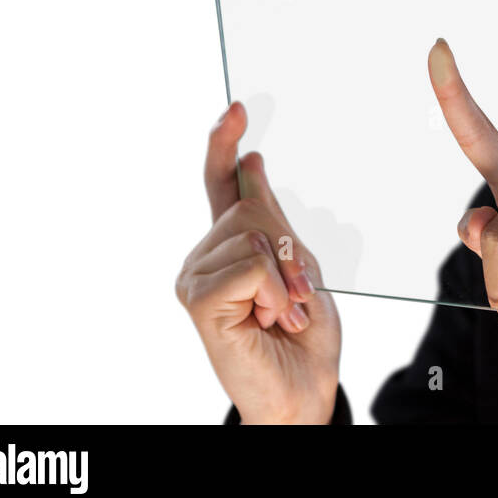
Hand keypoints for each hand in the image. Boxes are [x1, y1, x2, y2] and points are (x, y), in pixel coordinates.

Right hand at [176, 102, 342, 422]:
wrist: (302, 388)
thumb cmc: (301, 334)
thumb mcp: (297, 264)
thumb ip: (270, 219)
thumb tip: (250, 164)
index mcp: (227, 245)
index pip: (219, 184)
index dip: (224, 144)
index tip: (237, 109)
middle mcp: (203, 257)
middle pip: (252, 208)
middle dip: (290, 249)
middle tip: (296, 297)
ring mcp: (194, 277)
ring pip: (254, 235)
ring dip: (287, 278)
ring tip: (283, 314)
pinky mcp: (197, 299)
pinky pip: (250, 265)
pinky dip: (275, 293)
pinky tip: (270, 321)